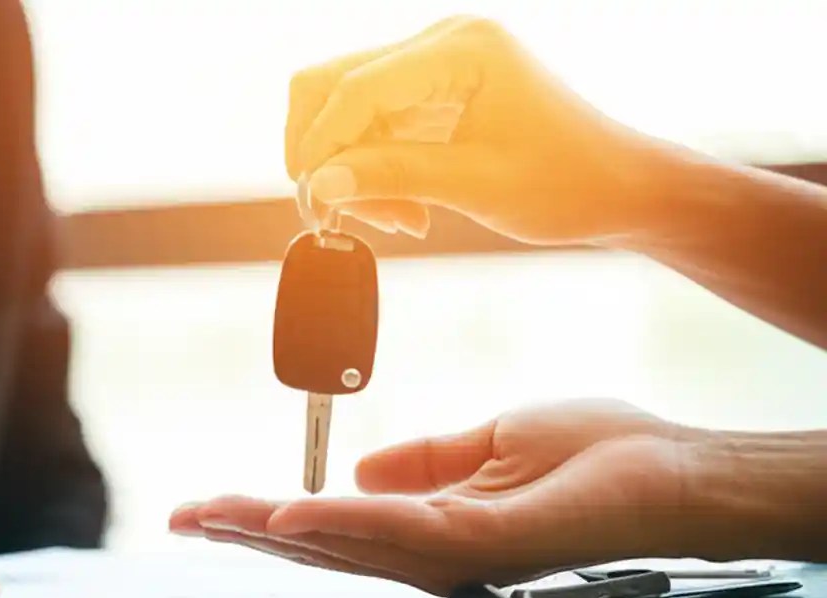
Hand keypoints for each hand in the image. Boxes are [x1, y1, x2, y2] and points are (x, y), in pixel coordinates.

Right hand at [171, 400, 698, 595]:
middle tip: (184, 518)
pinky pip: (394, 531)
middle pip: (322, 546)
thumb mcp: (491, 439)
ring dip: (269, 531)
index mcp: (432, 522)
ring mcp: (454, 548)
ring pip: (343, 544)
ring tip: (212, 517)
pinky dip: (336, 523)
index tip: (215, 507)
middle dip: (246, 533)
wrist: (670, 469)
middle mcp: (433, 547)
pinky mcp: (481, 538)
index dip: (270, 517)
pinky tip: (288, 517)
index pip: (335, 525)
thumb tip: (360, 470)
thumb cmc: (601, 455)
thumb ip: (424, 458)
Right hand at [286, 16, 672, 242]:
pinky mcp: (433, 90)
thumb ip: (393, 177)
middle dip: (326, 152)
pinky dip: (374, 168)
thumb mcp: (475, 186)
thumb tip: (319, 184)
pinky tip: (407, 209)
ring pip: (345, 108)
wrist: (620, 188)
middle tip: (342, 212)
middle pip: (333, 82)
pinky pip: (373, 124)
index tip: (314, 200)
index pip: (356, 85)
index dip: (322, 144)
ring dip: (351, 167)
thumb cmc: (566, 185)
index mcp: (463, 48)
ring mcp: (436, 63)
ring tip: (396, 219)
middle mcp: (443, 41)